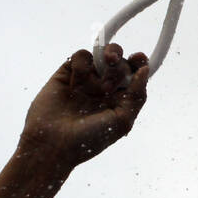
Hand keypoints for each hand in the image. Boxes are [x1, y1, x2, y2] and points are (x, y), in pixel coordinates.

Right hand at [18, 45, 148, 168]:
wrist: (53, 144)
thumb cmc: (89, 139)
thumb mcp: (122, 121)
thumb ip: (136, 95)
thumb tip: (145, 70)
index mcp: (120, 98)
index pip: (134, 73)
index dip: (138, 62)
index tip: (138, 58)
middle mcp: (104, 87)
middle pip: (119, 61)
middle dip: (120, 63)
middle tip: (110, 78)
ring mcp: (86, 80)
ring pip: (101, 54)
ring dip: (104, 59)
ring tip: (98, 83)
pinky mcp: (66, 74)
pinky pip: (80, 56)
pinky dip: (82, 64)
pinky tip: (77, 82)